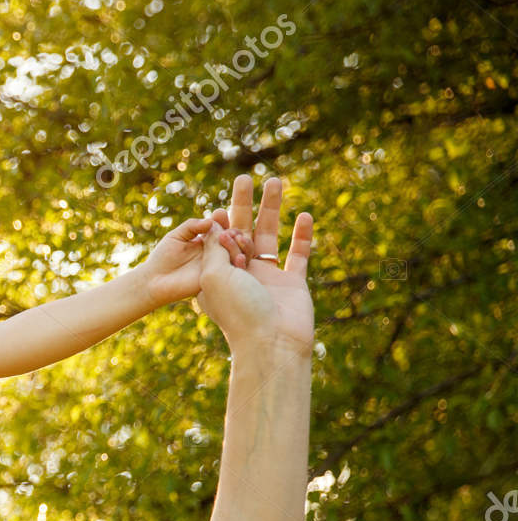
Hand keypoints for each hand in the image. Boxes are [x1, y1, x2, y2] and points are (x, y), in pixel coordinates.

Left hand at [137, 213, 253, 306]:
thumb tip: (210, 221)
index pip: (221, 228)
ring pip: (237, 255)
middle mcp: (215, 253)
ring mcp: (217, 267)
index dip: (222, 221)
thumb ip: (191, 226)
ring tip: (232, 239)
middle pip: (233, 241)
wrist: (154, 281)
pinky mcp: (216, 281)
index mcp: (207, 241)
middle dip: (234, 233)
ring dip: (237, 246)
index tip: (220, 213)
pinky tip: (236, 255)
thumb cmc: (162, 257)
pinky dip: (237, 263)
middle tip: (230, 229)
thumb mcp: (176, 236)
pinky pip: (232, 272)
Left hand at [197, 174, 314, 352]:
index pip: (216, 242)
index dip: (217, 224)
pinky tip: (305, 215)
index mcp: (217, 277)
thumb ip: (214, 248)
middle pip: (243, 231)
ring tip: (276, 181)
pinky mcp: (292, 284)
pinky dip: (302, 236)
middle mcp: (241, 275)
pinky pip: (298, 255)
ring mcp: (267, 278)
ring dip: (273, 209)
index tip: (216, 210)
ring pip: (270, 236)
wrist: (271, 343)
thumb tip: (214, 224)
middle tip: (245, 177)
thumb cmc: (239, 311)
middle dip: (244, 204)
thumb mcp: (214, 276)